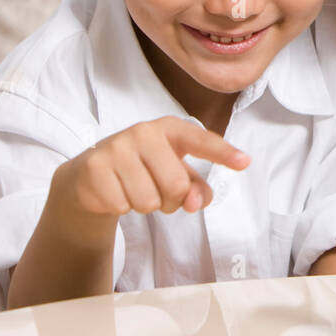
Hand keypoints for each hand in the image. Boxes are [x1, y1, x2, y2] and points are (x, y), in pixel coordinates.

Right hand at [54, 116, 249, 221]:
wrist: (90, 174)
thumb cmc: (143, 170)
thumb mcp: (175, 174)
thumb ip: (196, 189)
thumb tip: (195, 203)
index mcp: (170, 129)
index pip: (200, 141)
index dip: (223, 153)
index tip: (245, 162)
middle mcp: (143, 132)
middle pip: (177, 186)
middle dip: (170, 201)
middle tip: (155, 190)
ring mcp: (116, 147)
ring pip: (148, 201)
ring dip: (145, 206)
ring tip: (134, 189)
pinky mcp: (94, 167)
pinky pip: (122, 206)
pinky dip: (121, 207)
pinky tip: (115, 191)